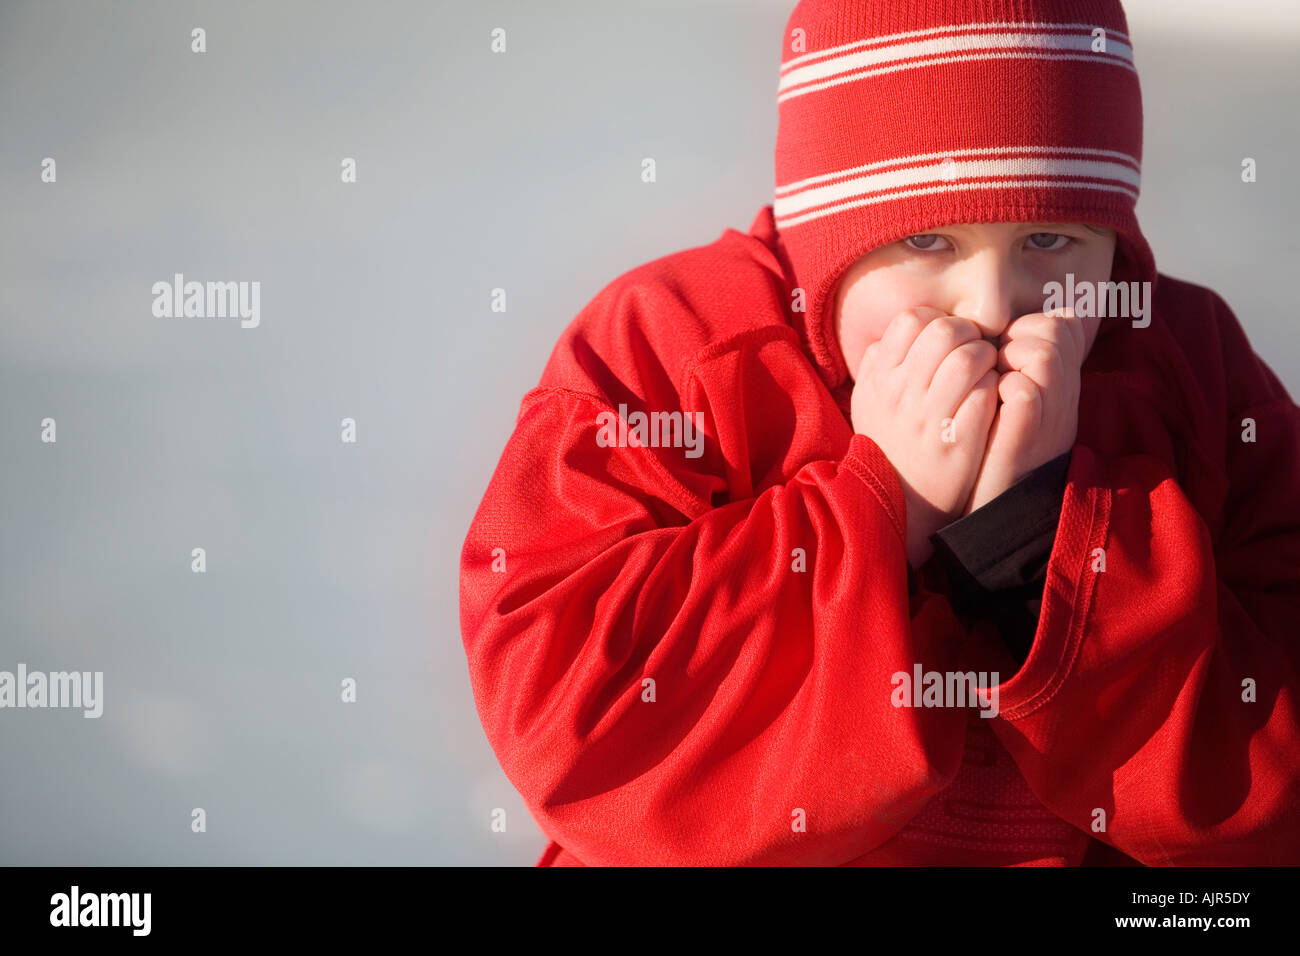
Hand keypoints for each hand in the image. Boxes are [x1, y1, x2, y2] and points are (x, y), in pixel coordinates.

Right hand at [851, 307, 999, 568]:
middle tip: (975, 352)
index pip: (912, 320)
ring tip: (986, 374)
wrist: (898, 504)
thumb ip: (876, 365)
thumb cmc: (888, 444)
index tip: (947, 340)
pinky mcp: (958, 441)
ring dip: (986, 360)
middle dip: (969, 335)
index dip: (937, 321)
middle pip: (945, 331)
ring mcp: (929, 418)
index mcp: (879, 379)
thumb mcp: (867, 402)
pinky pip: (987, 394)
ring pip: (970, 358)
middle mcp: (901, 394)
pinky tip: (991, 400)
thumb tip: (891, 335)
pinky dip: (995, 389)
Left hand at [963, 307, 1082, 514]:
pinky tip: (987, 404)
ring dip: (1009, 357)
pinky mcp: (1026, 439)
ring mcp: (1049, 419)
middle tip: (993, 363)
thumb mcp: (1018, 409)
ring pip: (1044, 353)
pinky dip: (1002, 387)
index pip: (1064, 323)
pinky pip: (1023, 391)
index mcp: (1061, 387)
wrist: (997, 516)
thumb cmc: (995, 455)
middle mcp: (1063, 398)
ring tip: (989, 382)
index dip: (1030, 325)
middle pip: (1056, 328)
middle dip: (1018, 335)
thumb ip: (1020, 371)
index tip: (1002, 348)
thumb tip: (1003, 332)